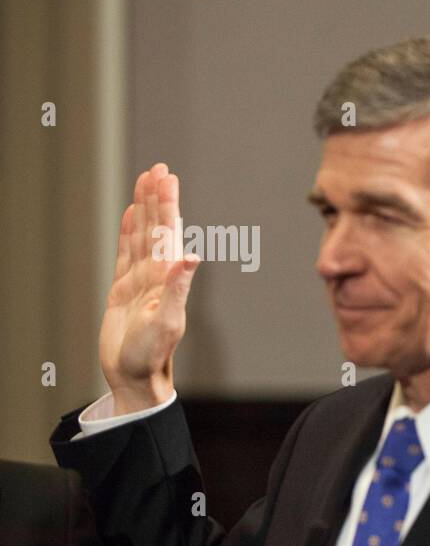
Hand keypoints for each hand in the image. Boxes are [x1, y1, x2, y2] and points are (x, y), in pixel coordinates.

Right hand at [99, 163, 201, 413]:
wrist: (135, 378)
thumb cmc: (153, 355)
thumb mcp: (166, 321)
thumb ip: (177, 288)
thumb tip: (191, 256)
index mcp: (167, 277)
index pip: (167, 232)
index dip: (166, 203)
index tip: (166, 176)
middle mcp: (156, 274)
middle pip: (155, 226)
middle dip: (157, 197)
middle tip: (159, 168)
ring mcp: (140, 281)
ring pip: (141, 235)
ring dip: (144, 208)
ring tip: (145, 181)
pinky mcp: (123, 290)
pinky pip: (125, 253)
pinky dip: (128, 232)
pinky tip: (132, 216)